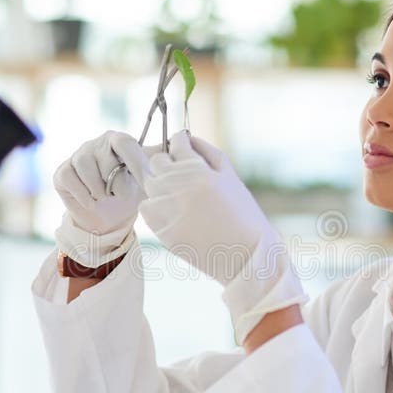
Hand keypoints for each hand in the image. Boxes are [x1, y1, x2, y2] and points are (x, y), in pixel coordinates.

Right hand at [53, 130, 153, 266]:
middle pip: (103, 158)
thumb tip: (182, 139)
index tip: (145, 181)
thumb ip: (160, 160)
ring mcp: (77, 155)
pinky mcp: (62, 171)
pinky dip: (83, 196)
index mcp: (119, 141)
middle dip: (113, 182)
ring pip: (85, 167)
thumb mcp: (148, 178)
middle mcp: (97, 143)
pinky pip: (70, 180)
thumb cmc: (130, 191)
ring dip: (98, 190)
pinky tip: (91, 202)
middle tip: (119, 195)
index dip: (135, 162)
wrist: (108, 215)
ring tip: (105, 198)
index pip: (126, 143)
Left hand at [139, 130, 307, 343]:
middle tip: (184, 181)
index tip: (185, 154)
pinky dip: (157, 208)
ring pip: (149, 184)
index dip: (180, 145)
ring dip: (161, 188)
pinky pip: (147, 208)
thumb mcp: (230, 176)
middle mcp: (176, 184)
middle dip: (168, 166)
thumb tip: (186, 137)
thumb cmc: (242, 214)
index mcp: (196, 168)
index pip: (175, 141)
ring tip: (184, 202)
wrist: (245, 255)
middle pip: (157, 161)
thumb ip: (207, 152)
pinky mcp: (159, 227)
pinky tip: (177, 216)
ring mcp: (165, 206)